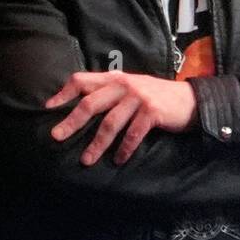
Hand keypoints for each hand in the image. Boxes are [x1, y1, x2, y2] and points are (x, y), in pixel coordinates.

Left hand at [47, 71, 196, 165]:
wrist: (191, 101)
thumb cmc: (155, 98)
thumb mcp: (130, 90)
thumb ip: (109, 94)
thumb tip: (80, 110)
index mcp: (115, 79)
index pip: (82, 80)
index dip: (64, 93)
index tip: (49, 108)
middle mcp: (124, 85)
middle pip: (91, 103)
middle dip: (72, 121)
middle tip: (56, 136)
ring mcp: (139, 97)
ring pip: (110, 123)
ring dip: (97, 144)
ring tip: (86, 160)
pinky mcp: (152, 112)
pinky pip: (133, 134)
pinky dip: (124, 149)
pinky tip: (118, 160)